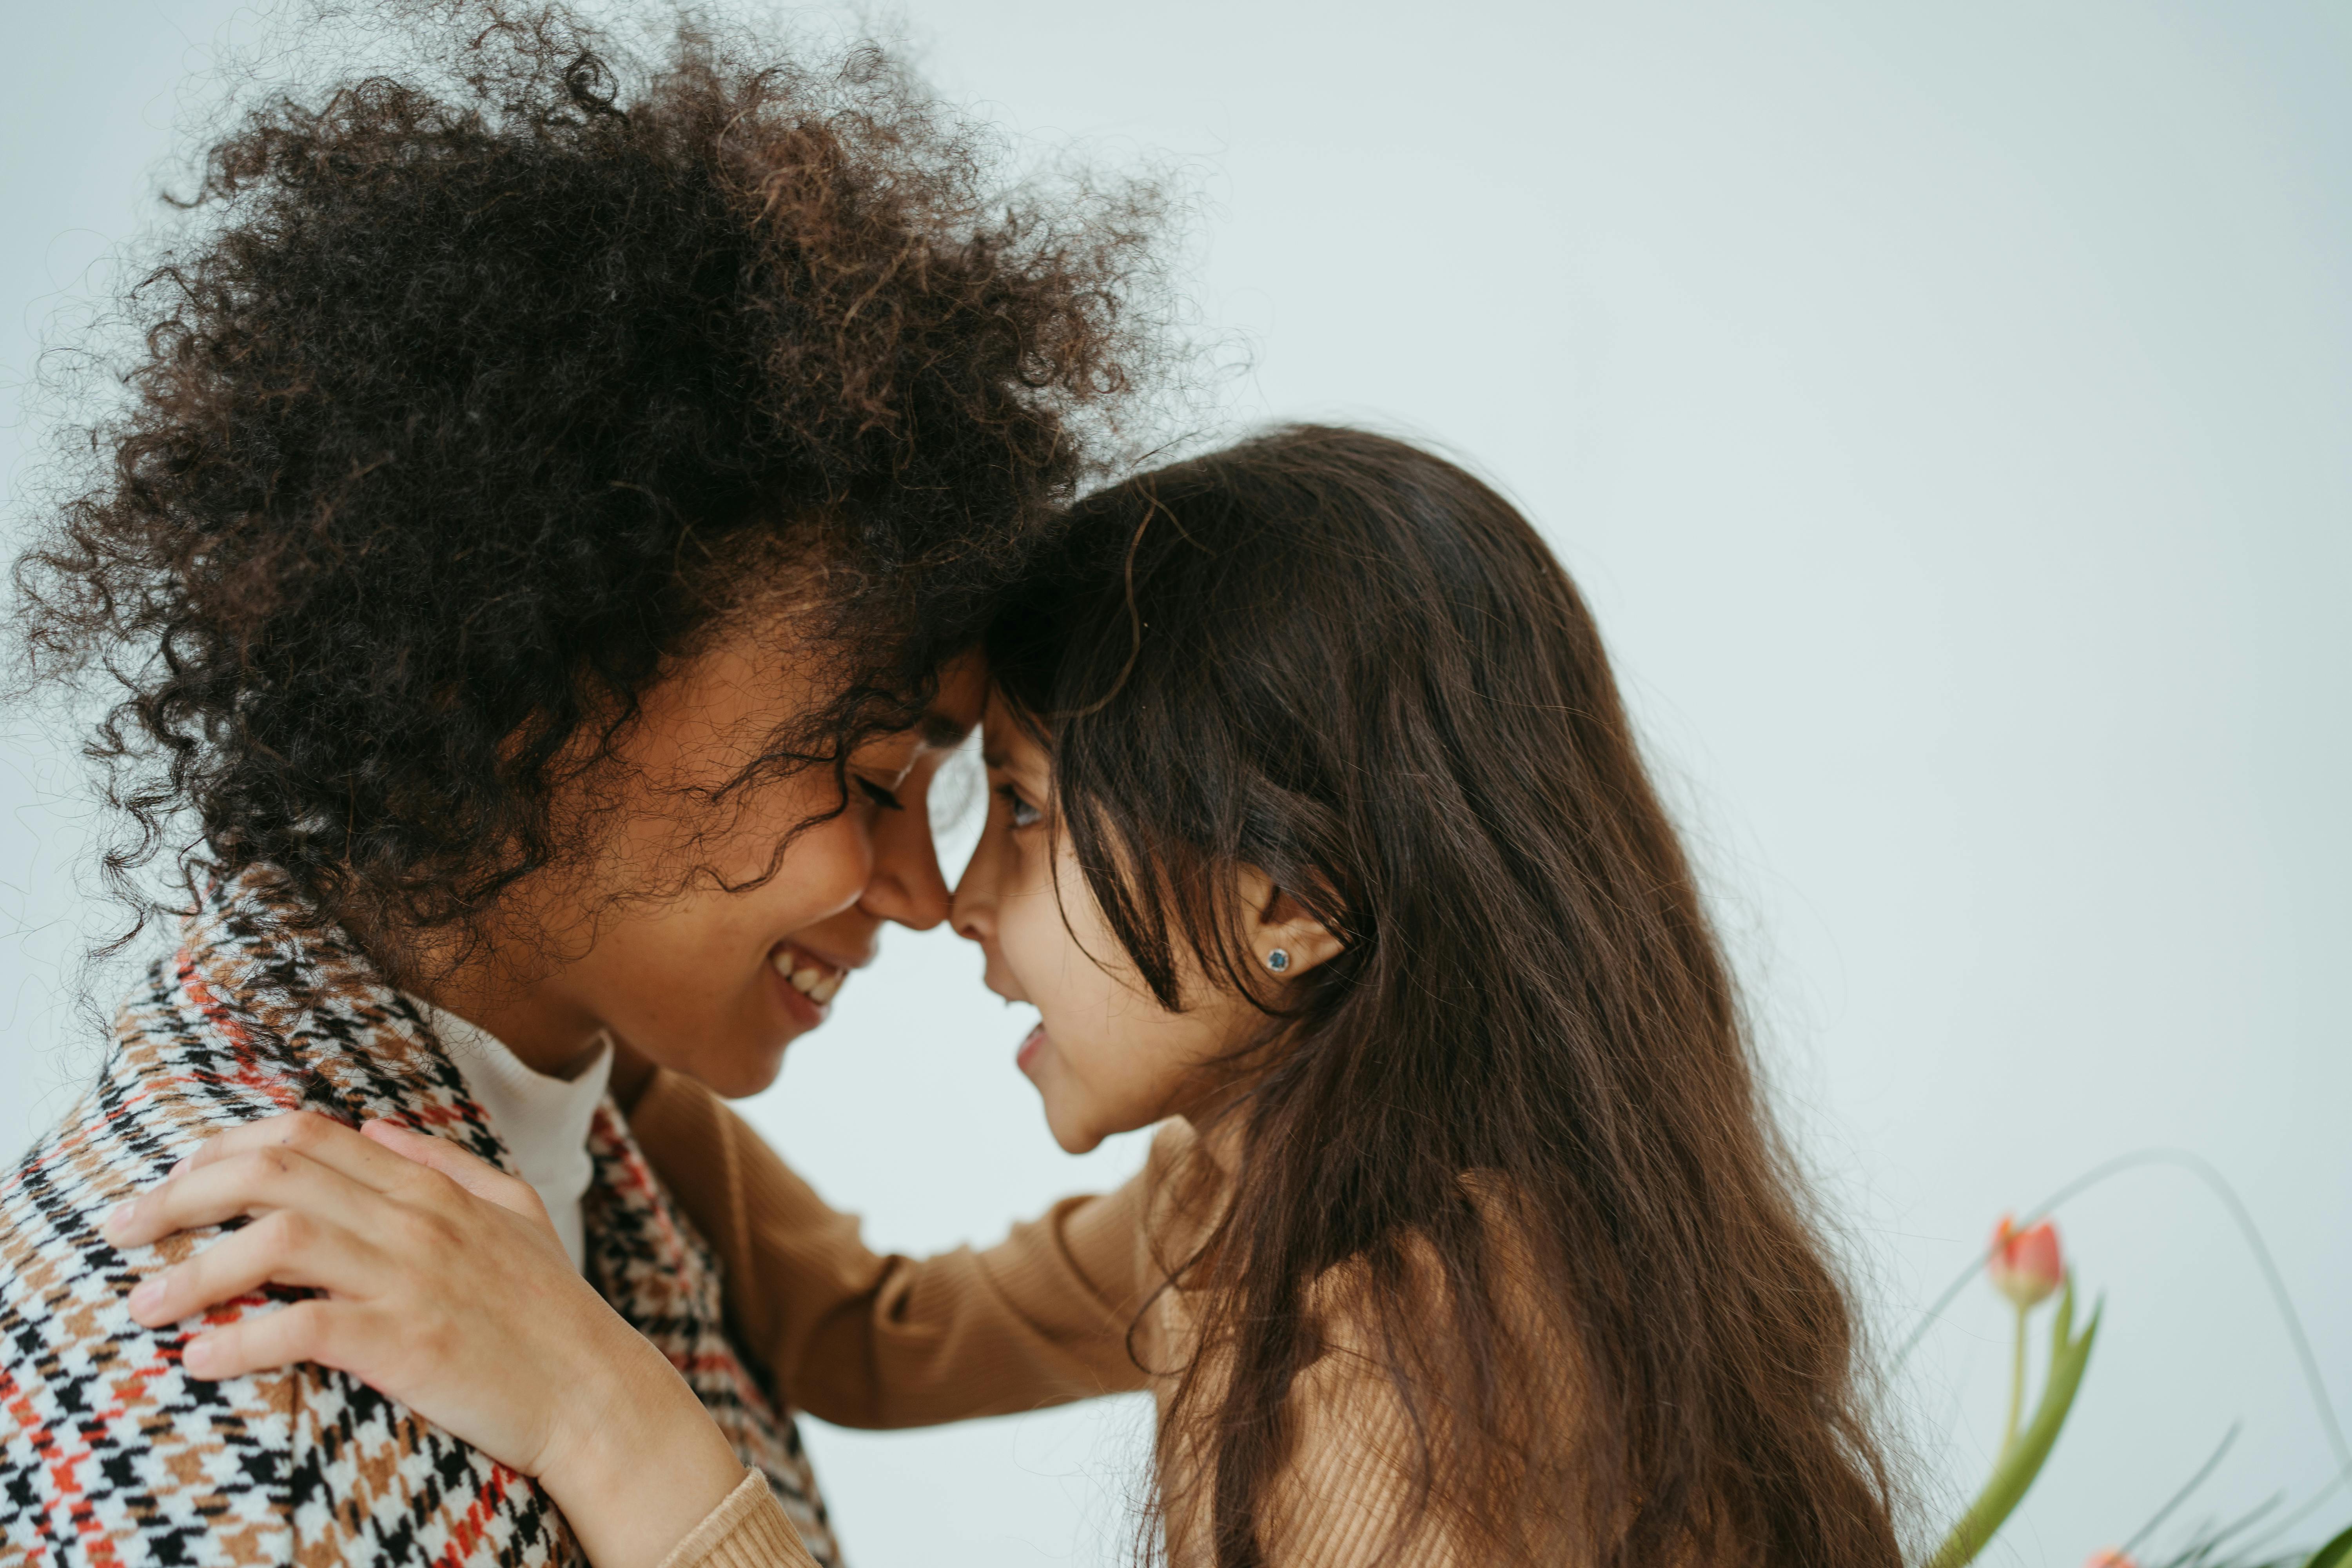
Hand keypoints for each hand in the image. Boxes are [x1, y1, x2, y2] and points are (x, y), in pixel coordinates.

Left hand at [104, 1111, 746, 1567]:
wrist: (597, 1395)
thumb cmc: (554, 1312)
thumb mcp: (515, 1213)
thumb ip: (445, 1163)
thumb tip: (375, 1126)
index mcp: (431, 1188)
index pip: (307, 1134)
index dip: (223, 1147)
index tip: (172, 1179)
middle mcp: (415, 1220)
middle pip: (276, 1172)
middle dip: (181, 1194)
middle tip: (124, 1229)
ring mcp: (412, 1280)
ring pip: (278, 1242)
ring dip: (193, 1272)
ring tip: (143, 1305)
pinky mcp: (408, 1345)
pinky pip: (305, 1329)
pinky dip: (241, 1342)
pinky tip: (202, 1359)